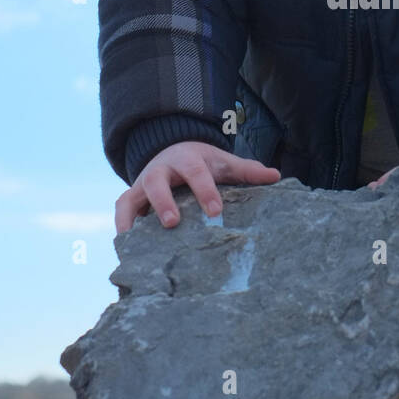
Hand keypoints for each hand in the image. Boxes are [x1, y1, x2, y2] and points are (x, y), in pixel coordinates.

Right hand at [115, 141, 280, 232]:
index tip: (216, 211)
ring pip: (131, 197)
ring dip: (132, 218)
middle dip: (163, 201)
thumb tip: (276, 176)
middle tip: (173, 222)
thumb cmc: (203, 162)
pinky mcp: (132, 198)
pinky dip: (121, 227)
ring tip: (136, 242)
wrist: (173, 150)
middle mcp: (161, 170)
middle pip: (156, 181)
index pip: (195, 171)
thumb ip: (248, 171)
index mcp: (187, 159)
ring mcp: (143, 184)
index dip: (204, 190)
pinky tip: (126, 248)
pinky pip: (122, 211)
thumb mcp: (224, 162)